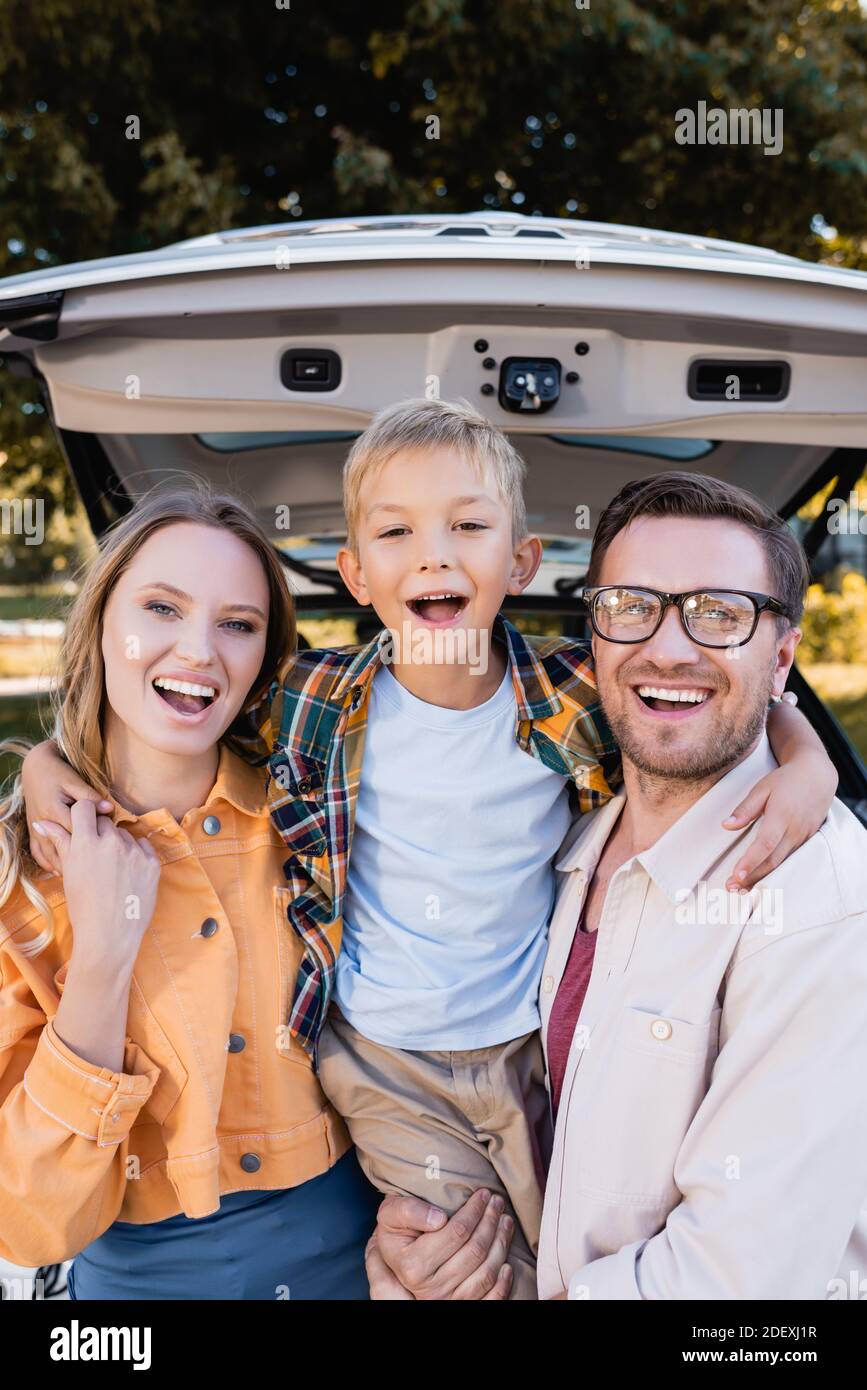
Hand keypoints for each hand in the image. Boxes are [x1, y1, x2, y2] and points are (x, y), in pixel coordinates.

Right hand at [22, 740, 112, 875]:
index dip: (96, 839)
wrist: (34, 768)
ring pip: (50, 854)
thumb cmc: (57, 772)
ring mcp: (37, 829)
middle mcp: (45, 822)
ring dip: (65, 866)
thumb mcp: (74, 782)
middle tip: (101, 872)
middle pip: (65, 846)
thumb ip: (91, 797)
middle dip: (82, 858)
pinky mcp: (33, 831)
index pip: (79, 830)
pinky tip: (59, 872)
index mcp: (56, 810)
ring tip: (81, 879)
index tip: (111, 849)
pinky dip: (48, 863)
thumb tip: (110, 809)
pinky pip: (39, 853)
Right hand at [38, 801, 160, 975]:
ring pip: (125, 834)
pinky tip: (128, 872)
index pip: (84, 808)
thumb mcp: (69, 872)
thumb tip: (44, 823)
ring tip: (112, 869)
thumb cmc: (83, 906)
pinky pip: (143, 845)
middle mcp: (111, 842)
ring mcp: (134, 852)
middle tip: (96, 855)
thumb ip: (59, 842)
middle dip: (99, 832)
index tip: (83, 823)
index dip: (83, 814)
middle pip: (105, 821)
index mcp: (85, 843)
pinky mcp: (152, 862)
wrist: (109, 935)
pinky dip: (136, 853)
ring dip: (118, 844)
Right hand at [371, 1189, 514, 1300]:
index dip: (474, 1211)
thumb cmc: (396, 1231)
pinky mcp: (460, 1308)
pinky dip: (503, 1283)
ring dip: (501, 1244)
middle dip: (491, 1222)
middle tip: (498, 1202)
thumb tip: (440, 1219)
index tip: (484, 1193)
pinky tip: (508, 1264)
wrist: (394, 1259)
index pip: (456, 1232)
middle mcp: (430, 1288)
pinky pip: (489, 1300)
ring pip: (485, 1273)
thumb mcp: (391, 1213)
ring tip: (505, 1221)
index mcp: (413, 1265)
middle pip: (474, 1251)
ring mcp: (446, 1301)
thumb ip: (409, 1211)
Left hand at [722, 752, 837, 890]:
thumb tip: (726, 825)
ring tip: (742, 888)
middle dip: (752, 877)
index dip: (750, 862)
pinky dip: (776, 871)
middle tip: (731, 888)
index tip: (735, 875)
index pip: (765, 844)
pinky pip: (791, 859)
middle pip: (773, 860)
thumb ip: (745, 809)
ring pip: (782, 863)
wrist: (817, 776)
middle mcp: (794, 830)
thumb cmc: (786, 781)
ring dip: (763, 877)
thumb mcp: (762, 789)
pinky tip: (762, 878)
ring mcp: (803, 837)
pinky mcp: (808, 840)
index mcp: (781, 815)